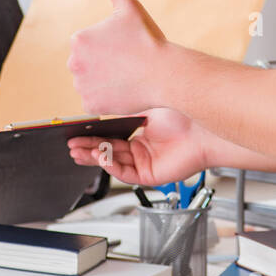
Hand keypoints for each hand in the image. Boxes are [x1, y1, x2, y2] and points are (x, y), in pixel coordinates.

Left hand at [67, 0, 168, 115]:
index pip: (90, 44)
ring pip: (91, 82)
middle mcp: (73, 62)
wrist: (166, 74)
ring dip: (104, 81)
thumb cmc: (148, 39)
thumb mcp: (129, 6)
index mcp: (79, 38)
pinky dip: (107, 98)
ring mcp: (81, 86)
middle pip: (88, 63)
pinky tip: (123, 90)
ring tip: (127, 76)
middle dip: (104, 64)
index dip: (110, 46)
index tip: (125, 48)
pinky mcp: (91, 105)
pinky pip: (95, 100)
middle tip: (128, 63)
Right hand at [67, 107, 208, 187]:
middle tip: (71, 145)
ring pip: (114, 163)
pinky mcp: (152, 175)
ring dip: (95, 157)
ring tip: (79, 151)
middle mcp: (142, 148)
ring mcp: (147, 162)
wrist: (204, 127)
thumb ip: (125, 108)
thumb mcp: (146, 105)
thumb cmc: (184, 114)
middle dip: (88, 148)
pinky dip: (111, 166)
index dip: (93, 136)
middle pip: (108, 151)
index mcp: (140, 132)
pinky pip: (126, 174)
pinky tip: (102, 157)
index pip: (111, 136)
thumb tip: (105, 100)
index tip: (77, 132)